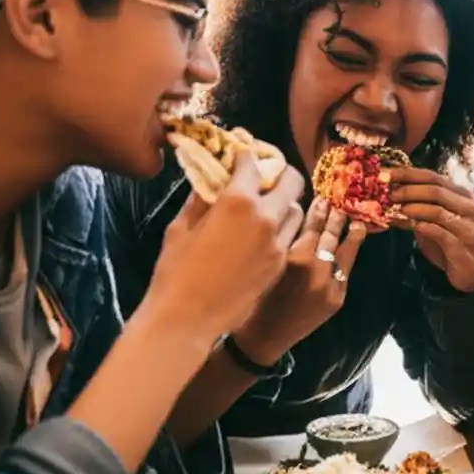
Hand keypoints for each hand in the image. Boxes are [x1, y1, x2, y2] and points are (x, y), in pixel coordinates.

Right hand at [144, 152, 305, 344]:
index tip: (241, 155)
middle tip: (266, 176)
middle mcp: (266, 218)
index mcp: (238, 202)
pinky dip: (282, 228)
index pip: (252, 163)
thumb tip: (210, 178)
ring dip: (285, 203)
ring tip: (267, 207)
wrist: (188, 319)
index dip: (246, 155)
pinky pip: (290, 237)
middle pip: (291, 181)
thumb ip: (201, 198)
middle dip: (280, 172)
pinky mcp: (281, 265)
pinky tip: (264, 233)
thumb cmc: (176, 271)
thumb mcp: (182, 227)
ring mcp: (278, 244)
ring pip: (297, 210)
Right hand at [230, 197, 365, 365]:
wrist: (262, 339)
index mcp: (292, 257)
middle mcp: (315, 268)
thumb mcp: (262, 263)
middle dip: (334, 216)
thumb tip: (291, 212)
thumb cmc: (252, 298)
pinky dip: (350, 253)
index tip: (321, 195)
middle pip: (329, 234)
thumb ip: (279, 239)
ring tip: (355, 217)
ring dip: (349, 231)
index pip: (310, 224)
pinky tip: (354, 241)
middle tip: (337, 201)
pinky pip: (345, 269)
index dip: (317, 208)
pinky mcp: (337, 298)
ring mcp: (329, 284)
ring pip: (344, 250)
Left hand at [389, 168, 473, 292]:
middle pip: (436, 190)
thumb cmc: (449, 244)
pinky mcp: (463, 245)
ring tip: (394, 210)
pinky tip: (406, 226)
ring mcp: (468, 226)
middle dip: (408, 190)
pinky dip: (419, 227)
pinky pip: (438, 232)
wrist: (470, 273)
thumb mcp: (433, 221)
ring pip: (436, 210)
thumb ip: (419, 206)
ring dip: (412, 208)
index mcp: (463, 195)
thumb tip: (390, 194)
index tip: (386, 173)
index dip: (409, 173)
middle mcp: (469, 207)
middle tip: (388, 194)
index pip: (434, 177)